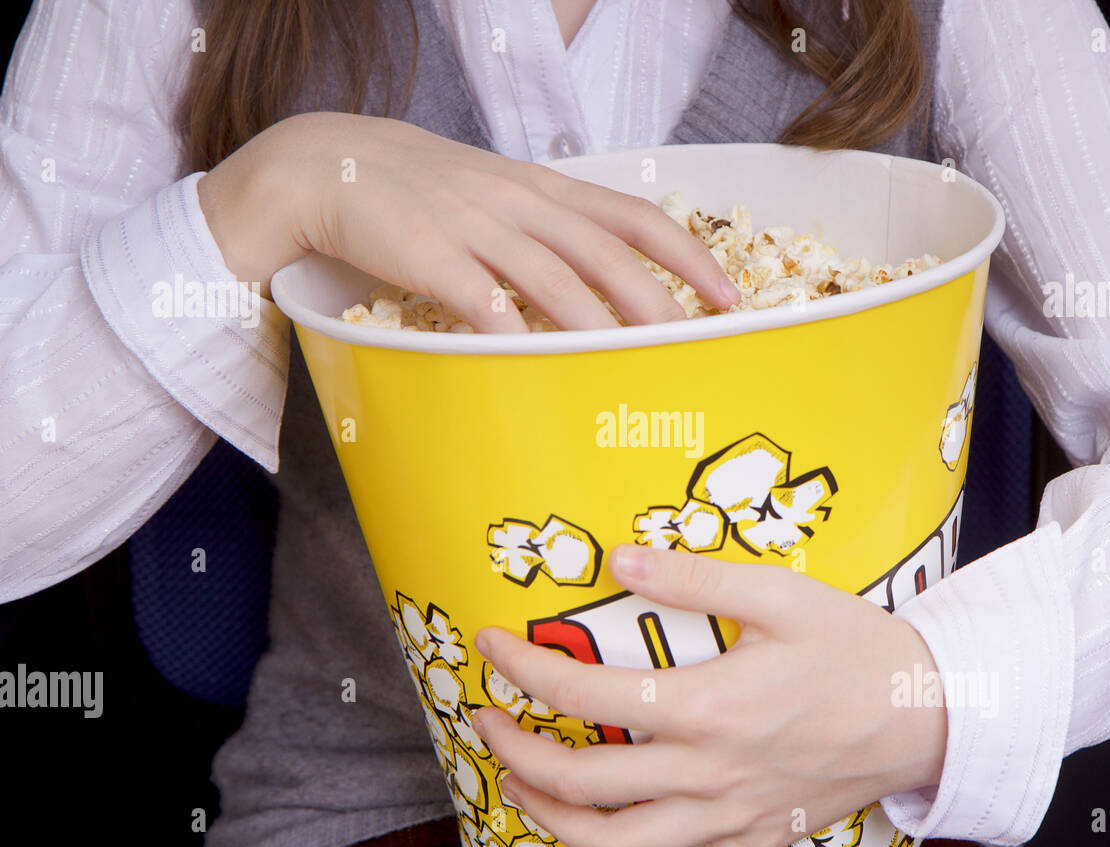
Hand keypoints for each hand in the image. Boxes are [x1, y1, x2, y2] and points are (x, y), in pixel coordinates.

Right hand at [197, 111, 739, 329]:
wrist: (325, 165)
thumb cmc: (419, 192)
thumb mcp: (495, 194)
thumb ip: (547, 229)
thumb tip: (604, 279)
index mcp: (541, 189)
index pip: (631, 216)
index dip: (686, 254)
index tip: (725, 291)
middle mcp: (517, 203)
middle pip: (603, 253)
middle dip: (656, 299)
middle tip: (693, 342)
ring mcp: (472, 225)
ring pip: (550, 277)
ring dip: (596, 322)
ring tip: (633, 360)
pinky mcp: (424, 251)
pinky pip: (476, 294)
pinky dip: (510, 326)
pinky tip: (535, 357)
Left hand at [471, 544, 947, 846]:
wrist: (929, 714)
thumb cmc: (855, 649)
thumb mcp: (780, 595)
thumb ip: (694, 579)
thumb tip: (620, 557)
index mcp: (708, 706)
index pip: (585, 694)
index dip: (524, 670)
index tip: (492, 647)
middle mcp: (708, 772)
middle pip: (582, 782)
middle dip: (515, 753)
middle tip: (484, 721)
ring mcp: (731, 817)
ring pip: (617, 846)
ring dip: (552, 819)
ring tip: (520, 784)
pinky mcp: (757, 840)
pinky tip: (611, 833)